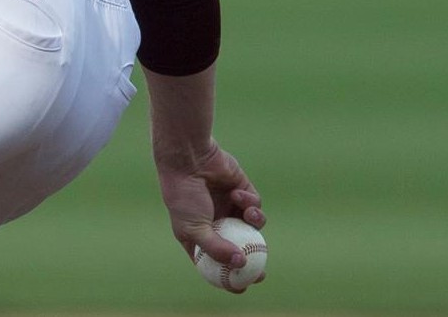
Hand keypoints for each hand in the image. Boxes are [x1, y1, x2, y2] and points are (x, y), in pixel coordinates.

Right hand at [154, 140, 265, 272]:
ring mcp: (229, 207)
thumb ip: (216, 248)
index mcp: (199, 235)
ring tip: (249, 215)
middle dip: (253, 261)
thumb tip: (240, 263)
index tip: (242, 287)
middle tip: (263, 272)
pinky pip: (254, 204)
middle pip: (240, 247)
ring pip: (252, 226)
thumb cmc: (184, 196)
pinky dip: (250, 202)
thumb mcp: (194, 229)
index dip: (228, 276)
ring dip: (255, 222)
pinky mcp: (241, 191)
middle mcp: (216, 223)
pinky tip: (237, 193)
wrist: (188, 160)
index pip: (215, 262)